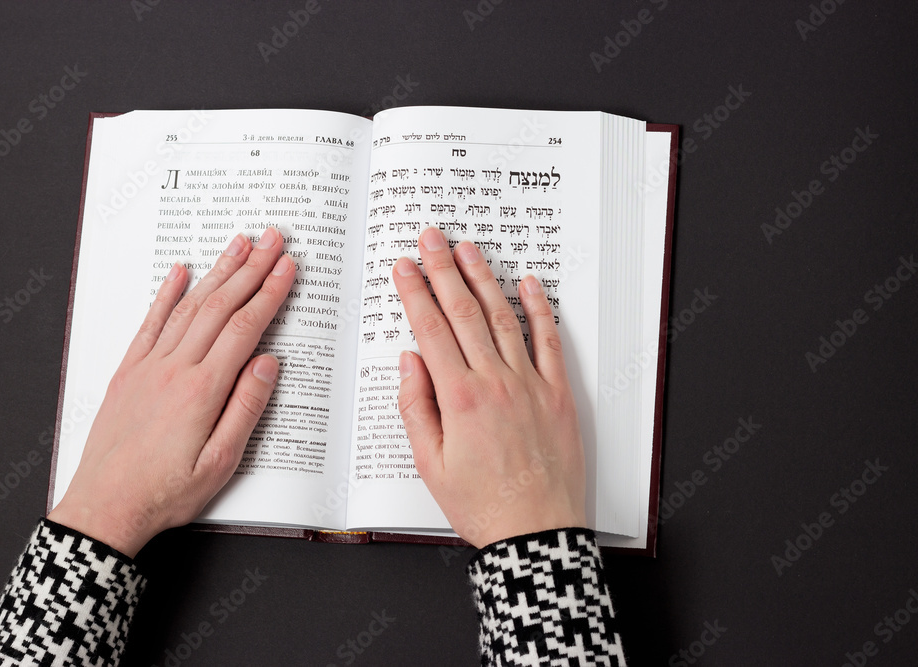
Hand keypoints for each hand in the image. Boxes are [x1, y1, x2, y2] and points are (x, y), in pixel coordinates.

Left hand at [48, 229, 294, 556]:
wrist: (105, 507)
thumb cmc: (165, 493)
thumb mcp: (220, 463)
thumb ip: (246, 409)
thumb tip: (268, 363)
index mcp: (202, 391)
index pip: (244, 328)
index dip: (269, 293)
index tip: (287, 267)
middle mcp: (174, 369)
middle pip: (220, 306)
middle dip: (250, 268)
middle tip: (271, 239)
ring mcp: (147, 367)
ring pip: (188, 307)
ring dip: (217, 272)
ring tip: (238, 244)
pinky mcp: (127, 372)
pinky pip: (150, 323)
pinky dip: (167, 293)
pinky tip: (180, 272)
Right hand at [394, 227, 586, 548]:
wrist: (536, 533)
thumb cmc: (481, 505)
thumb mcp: (430, 464)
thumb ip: (416, 407)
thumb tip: (409, 360)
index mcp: (459, 398)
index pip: (431, 329)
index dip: (415, 292)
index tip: (404, 266)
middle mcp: (495, 382)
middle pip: (464, 312)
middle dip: (444, 270)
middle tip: (431, 238)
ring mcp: (530, 384)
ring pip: (503, 318)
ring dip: (485, 279)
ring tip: (469, 249)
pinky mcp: (558, 394)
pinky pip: (549, 342)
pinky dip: (540, 310)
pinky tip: (530, 284)